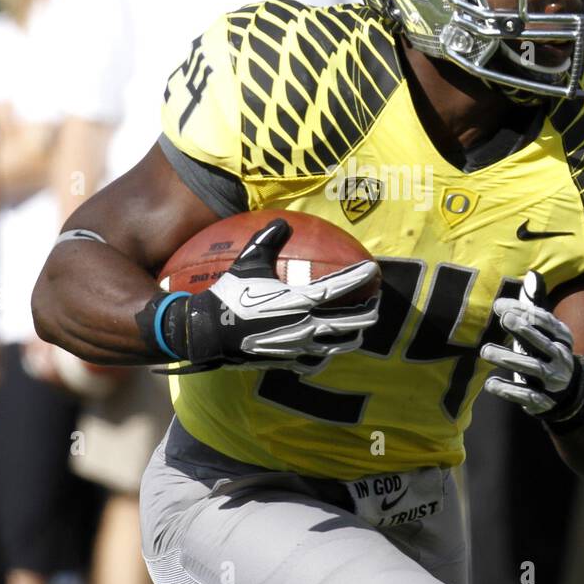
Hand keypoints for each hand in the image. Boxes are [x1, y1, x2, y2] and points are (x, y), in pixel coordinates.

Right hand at [166, 219, 379, 373]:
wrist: (210, 334)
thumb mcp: (248, 262)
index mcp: (300, 300)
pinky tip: (328, 346)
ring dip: (355, 333)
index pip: (341, 287)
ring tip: (359, 323)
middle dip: (369, 309)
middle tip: (374, 299)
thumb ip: (268, 240)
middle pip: (354, 321)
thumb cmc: (230, 295)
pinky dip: (328, 352)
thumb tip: (282, 222)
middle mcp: (307, 325)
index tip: (373, 270)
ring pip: (342, 344)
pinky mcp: (291, 361)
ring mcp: (301, 347)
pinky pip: (319, 360)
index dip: (360, 277)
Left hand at [480, 271, 583, 431]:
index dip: (525, 312)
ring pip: (533, 369)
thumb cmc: (548, 354)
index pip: (545, 322)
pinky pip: (527, 395)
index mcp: (562, 337)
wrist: (570, 394)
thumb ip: (535, 307)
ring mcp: (554, 381)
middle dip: (525, 331)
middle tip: (505, 319)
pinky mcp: (543, 401)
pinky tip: (490, 384)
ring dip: (509, 359)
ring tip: (485, 351)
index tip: (500, 306)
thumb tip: (531, 275)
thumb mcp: (546, 331)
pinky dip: (508, 390)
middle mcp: (561, 357)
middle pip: (542, 344)